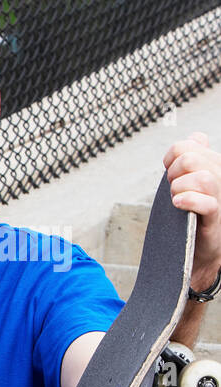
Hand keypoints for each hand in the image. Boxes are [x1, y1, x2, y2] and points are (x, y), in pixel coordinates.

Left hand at [163, 132, 220, 287]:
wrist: (198, 249)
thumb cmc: (192, 215)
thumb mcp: (191, 183)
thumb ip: (194, 159)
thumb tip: (196, 137)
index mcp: (215, 165)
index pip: (189, 145)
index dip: (171, 157)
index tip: (170, 172)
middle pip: (190, 159)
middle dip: (173, 173)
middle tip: (173, 190)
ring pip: (200, 177)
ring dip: (179, 188)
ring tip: (177, 199)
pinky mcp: (217, 217)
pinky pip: (206, 201)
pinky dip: (188, 200)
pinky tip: (179, 204)